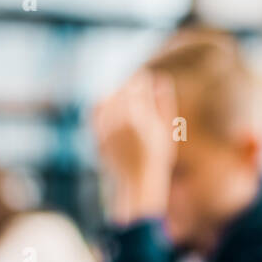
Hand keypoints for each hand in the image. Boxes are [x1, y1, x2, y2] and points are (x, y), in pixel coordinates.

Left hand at [90, 68, 177, 224]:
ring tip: (125, 100)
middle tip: (136, 86)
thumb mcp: (167, 130)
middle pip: (122, 90)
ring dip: (116, 95)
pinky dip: (102, 105)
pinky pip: (95, 111)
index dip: (143, 81)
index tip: (146, 80)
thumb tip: (160, 79)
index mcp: (138, 116)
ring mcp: (105, 128)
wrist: (137, 182)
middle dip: (130, 87)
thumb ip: (164, 103)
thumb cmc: (157, 158)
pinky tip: (110, 108)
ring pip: (108, 98)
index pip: (138, 85)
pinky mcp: (97, 135)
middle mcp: (118, 120)